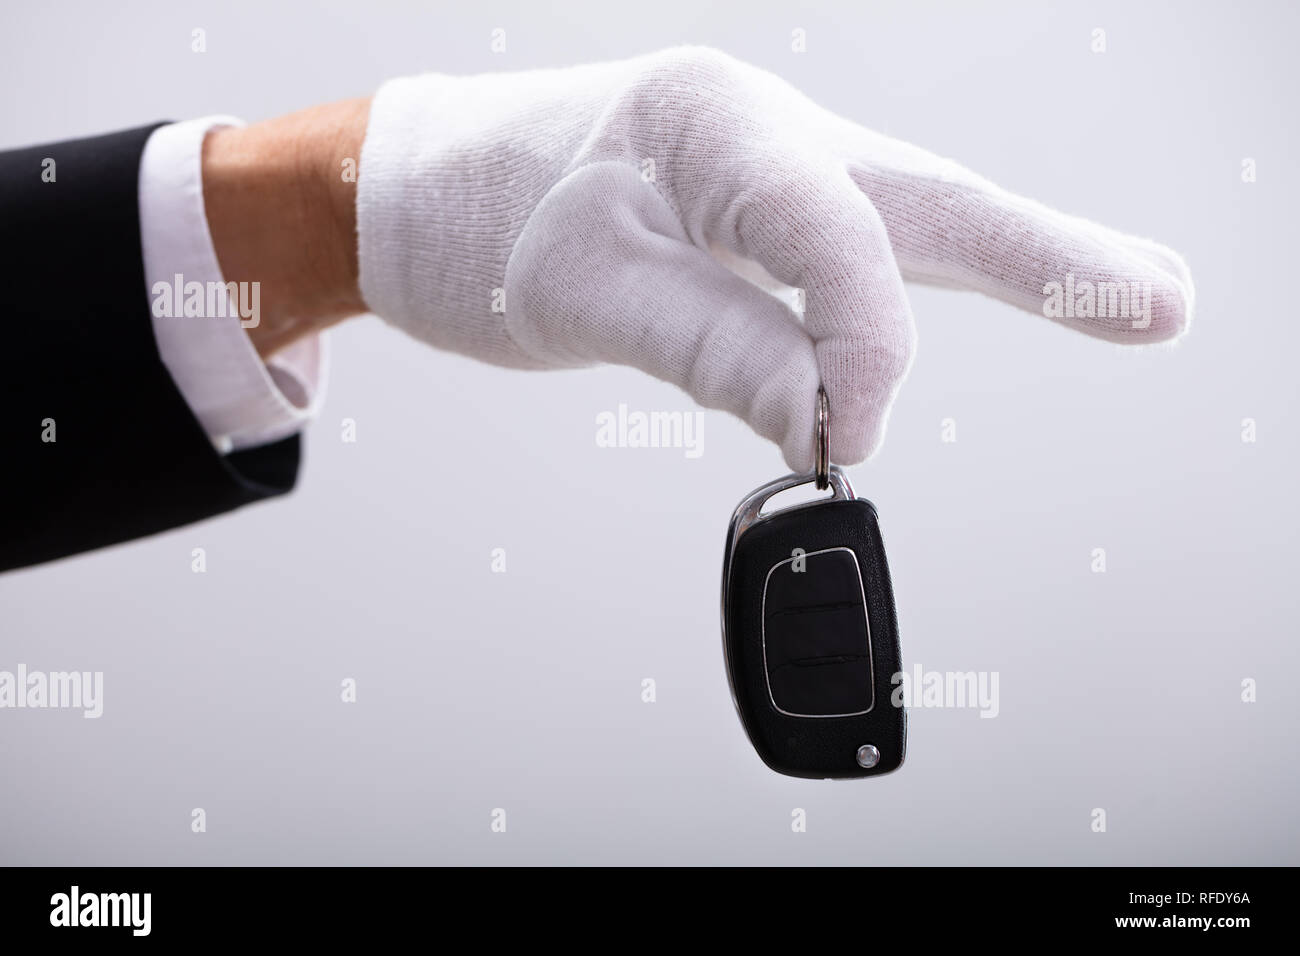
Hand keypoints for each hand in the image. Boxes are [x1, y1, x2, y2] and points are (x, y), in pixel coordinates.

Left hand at [212, 48, 1192, 469]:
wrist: (427, 198)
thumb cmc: (484, 227)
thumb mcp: (584, 292)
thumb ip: (718, 350)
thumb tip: (836, 429)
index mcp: (713, 120)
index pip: (830, 234)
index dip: (860, 346)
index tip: (850, 445)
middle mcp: (762, 134)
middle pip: (926, 203)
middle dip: (1047, 258)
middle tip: (1164, 303)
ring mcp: (768, 178)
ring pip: (906, 230)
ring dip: (1013, 270)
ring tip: (1130, 296)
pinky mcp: (757, 228)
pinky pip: (854, 265)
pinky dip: (911, 302)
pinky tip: (983, 307)